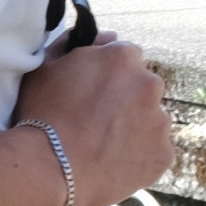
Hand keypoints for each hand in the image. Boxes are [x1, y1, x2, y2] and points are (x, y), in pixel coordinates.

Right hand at [19, 32, 174, 205]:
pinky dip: (140, 157)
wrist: (48, 168)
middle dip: (125, 101)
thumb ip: (77, 44)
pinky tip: (113, 164)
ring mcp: (160, 121)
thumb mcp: (47, 67)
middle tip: (96, 123)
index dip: (108, 77)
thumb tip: (107, 36)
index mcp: (124, 57)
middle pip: (142, 89)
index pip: (125, 59)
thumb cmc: (41, 114)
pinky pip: (155, 152)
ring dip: (135, 128)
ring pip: (151, 121)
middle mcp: (150, 84)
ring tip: (103, 148)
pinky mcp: (163, 155)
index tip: (93, 95)